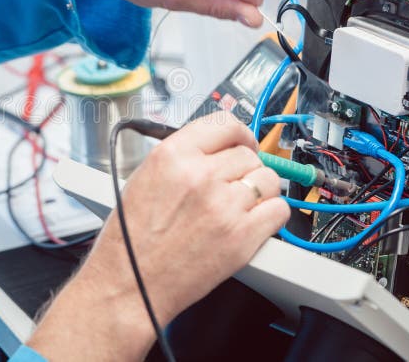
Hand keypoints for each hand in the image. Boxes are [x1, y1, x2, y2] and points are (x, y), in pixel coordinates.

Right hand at [28, 112, 289, 359]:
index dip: (239, 134)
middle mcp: (200, 175)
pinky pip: (278, 210)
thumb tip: (215, 145)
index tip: (242, 143)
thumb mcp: (145, 178)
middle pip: (248, 153)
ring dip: (260, 190)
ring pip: (268, 179)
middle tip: (234, 183)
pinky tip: (254, 221)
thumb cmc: (131, 238)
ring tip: (242, 204)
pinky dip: (271, 214)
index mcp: (172, 155)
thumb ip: (182, 156)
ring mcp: (224, 206)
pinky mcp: (242, 236)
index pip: (225, 124)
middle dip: (245, 167)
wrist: (130, 284)